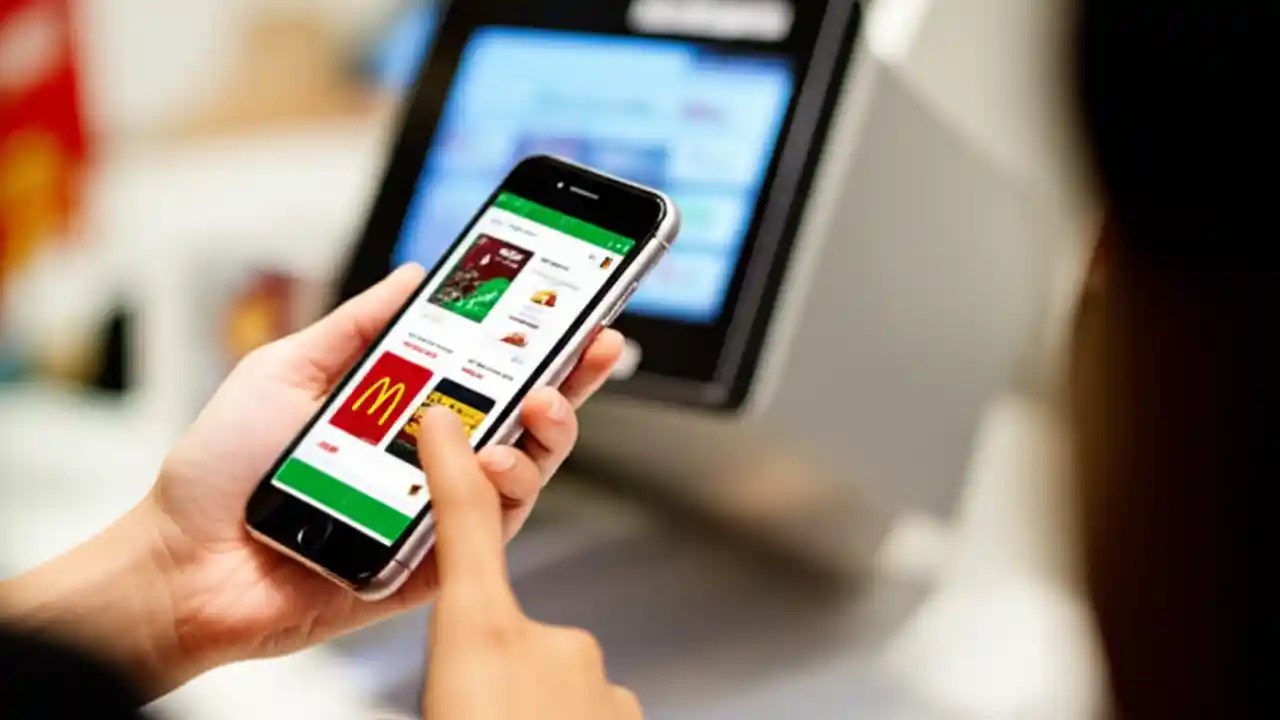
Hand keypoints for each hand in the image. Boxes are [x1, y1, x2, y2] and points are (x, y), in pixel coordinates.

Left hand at [0, 264, 623, 695]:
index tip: (578, 302)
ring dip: (545, 432)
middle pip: (526, 416)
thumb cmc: (222, 467)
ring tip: (536, 403)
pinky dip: (501, 492)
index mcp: (406, 409)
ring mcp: (438, 509)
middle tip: (594, 345)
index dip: (540, 339)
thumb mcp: (286, 369)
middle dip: (572, 378)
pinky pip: (490, 528)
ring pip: (526, 470)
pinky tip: (489, 461)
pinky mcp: (435, 562)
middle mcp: (433, 456)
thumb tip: (415, 273)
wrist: (183, 559)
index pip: (490, 369)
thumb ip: (357, 325)